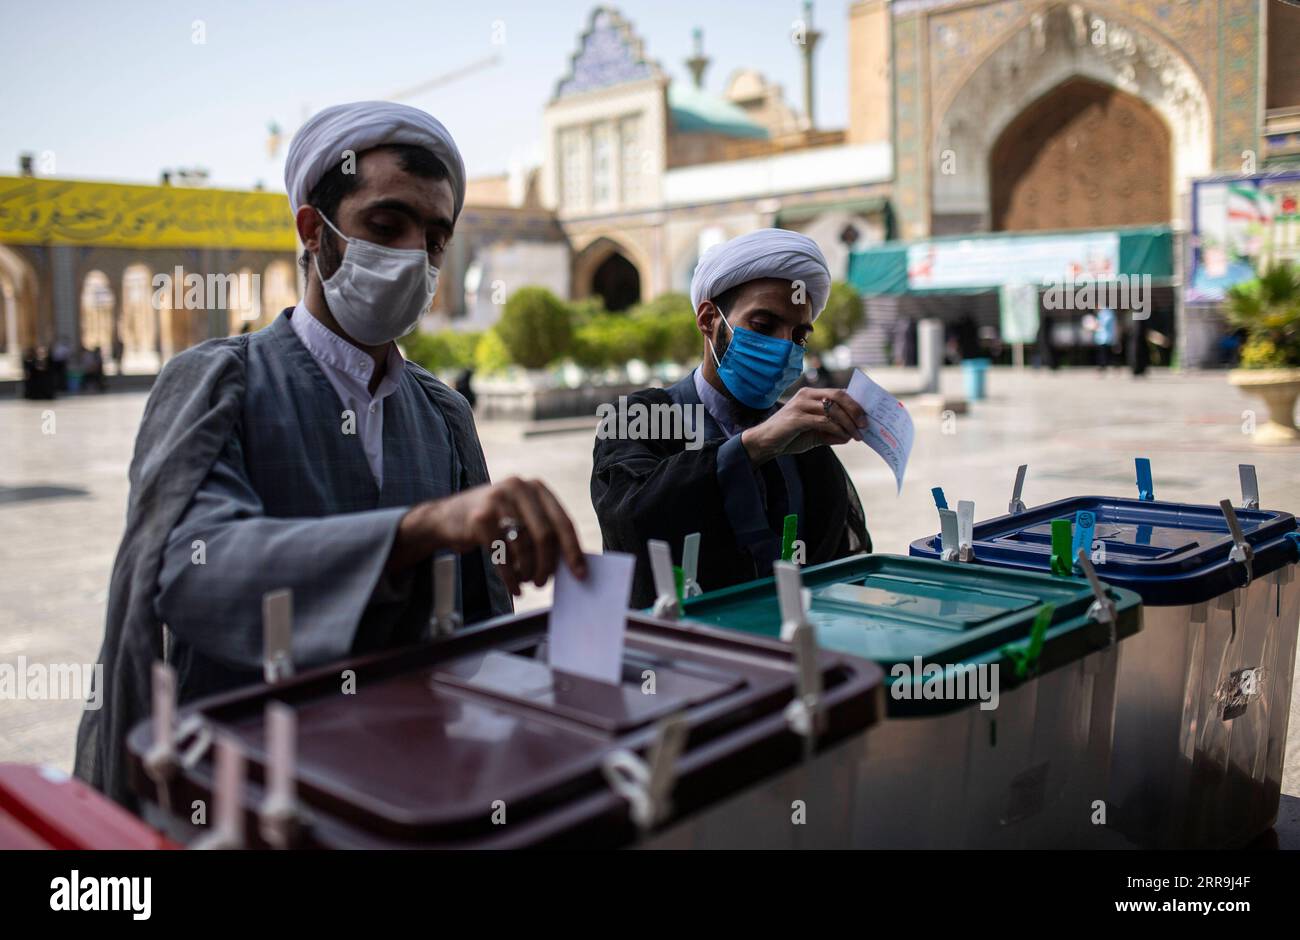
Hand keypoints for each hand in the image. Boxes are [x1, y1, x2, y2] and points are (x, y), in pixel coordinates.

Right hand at [391, 477, 586, 595]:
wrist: (446, 517)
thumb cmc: (493, 522)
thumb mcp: (520, 516)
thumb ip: (544, 531)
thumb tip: (573, 563)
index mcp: (537, 488)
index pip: (563, 522)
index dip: (573, 551)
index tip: (580, 574)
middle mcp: (519, 488)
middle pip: (545, 536)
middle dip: (547, 565)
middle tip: (543, 582)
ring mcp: (498, 501)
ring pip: (524, 547)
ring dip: (528, 572)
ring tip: (526, 582)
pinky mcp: (480, 518)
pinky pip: (503, 557)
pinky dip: (511, 578)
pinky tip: (514, 588)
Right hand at [740, 387, 867, 464]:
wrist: (765, 443)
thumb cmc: (790, 436)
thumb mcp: (815, 433)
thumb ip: (832, 432)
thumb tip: (851, 435)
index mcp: (811, 394)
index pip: (839, 393)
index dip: (856, 403)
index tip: (868, 416)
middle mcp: (806, 395)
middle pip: (839, 396)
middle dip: (855, 410)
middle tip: (865, 424)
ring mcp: (800, 405)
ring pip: (833, 409)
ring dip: (849, 423)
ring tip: (857, 435)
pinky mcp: (796, 418)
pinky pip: (823, 421)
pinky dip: (837, 429)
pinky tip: (844, 437)